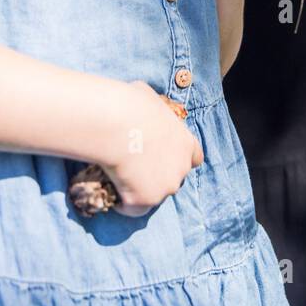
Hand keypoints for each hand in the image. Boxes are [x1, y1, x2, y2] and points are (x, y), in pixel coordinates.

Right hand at [103, 81, 204, 217]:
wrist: (117, 124)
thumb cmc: (130, 104)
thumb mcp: (147, 97)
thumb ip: (151, 109)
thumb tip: (139, 103)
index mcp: (186, 142)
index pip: (194, 157)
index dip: (178, 157)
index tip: (162, 156)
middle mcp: (181, 168)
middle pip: (173, 179)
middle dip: (158, 176)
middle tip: (134, 166)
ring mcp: (165, 187)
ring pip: (154, 195)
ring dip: (140, 190)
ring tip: (118, 179)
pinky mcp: (145, 200)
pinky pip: (133, 208)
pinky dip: (123, 204)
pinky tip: (111, 192)